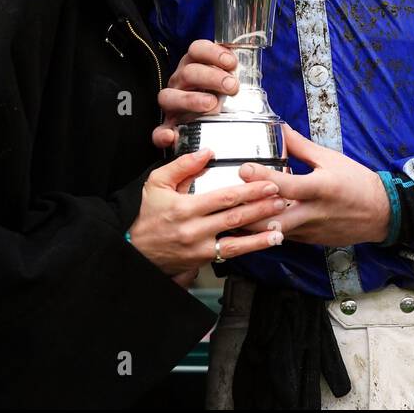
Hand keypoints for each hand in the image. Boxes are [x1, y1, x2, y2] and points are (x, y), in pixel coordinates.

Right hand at [128, 148, 287, 281]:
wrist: (131, 249)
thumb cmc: (144, 214)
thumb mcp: (157, 182)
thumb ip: (182, 165)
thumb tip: (207, 152)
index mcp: (185, 207)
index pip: (224, 197)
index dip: (249, 191)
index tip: (268, 183)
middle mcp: (194, 229)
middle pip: (235, 217)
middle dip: (261, 208)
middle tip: (282, 199)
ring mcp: (199, 248)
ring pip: (236, 242)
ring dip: (260, 234)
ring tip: (281, 226)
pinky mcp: (201, 260)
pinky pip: (228, 254)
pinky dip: (249, 249)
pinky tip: (265, 242)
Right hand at [152, 40, 238, 149]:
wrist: (206, 126)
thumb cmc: (218, 98)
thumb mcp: (227, 83)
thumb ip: (233, 76)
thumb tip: (245, 72)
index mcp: (193, 66)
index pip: (197, 50)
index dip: (213, 53)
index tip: (231, 63)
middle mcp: (179, 82)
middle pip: (188, 72)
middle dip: (212, 77)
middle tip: (232, 86)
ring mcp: (171, 104)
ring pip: (169, 97)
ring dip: (191, 99)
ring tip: (212, 104)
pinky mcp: (167, 127)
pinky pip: (158, 131)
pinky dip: (162, 134)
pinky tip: (172, 136)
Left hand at [238, 125, 390, 246]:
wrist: (381, 213)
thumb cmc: (356, 182)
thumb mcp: (331, 159)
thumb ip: (301, 147)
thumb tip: (280, 129)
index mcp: (321, 187)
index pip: (287, 185)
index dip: (263, 178)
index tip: (244, 168)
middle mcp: (314, 212)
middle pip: (274, 218)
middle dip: (248, 212)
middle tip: (228, 200)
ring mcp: (311, 230)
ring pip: (274, 233)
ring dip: (253, 224)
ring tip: (232, 213)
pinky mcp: (309, 240)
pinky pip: (283, 237)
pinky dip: (266, 230)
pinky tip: (251, 223)